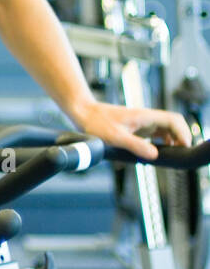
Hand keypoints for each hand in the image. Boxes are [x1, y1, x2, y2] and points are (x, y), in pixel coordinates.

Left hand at [71, 100, 190, 160]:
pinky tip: (156, 152)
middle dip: (181, 137)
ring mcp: (142, 122)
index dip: (183, 133)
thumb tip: (155, 155)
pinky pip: (155, 133)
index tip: (184, 146)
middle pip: (173, 125)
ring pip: (165, 129)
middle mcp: (146, 118)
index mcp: (145, 116)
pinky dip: (161, 142)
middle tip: (180, 153)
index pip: (174, 120)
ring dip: (171, 140)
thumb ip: (136, 145)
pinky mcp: (136, 127)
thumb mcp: (116, 137)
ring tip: (171, 155)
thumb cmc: (96, 122)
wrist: (83, 112)